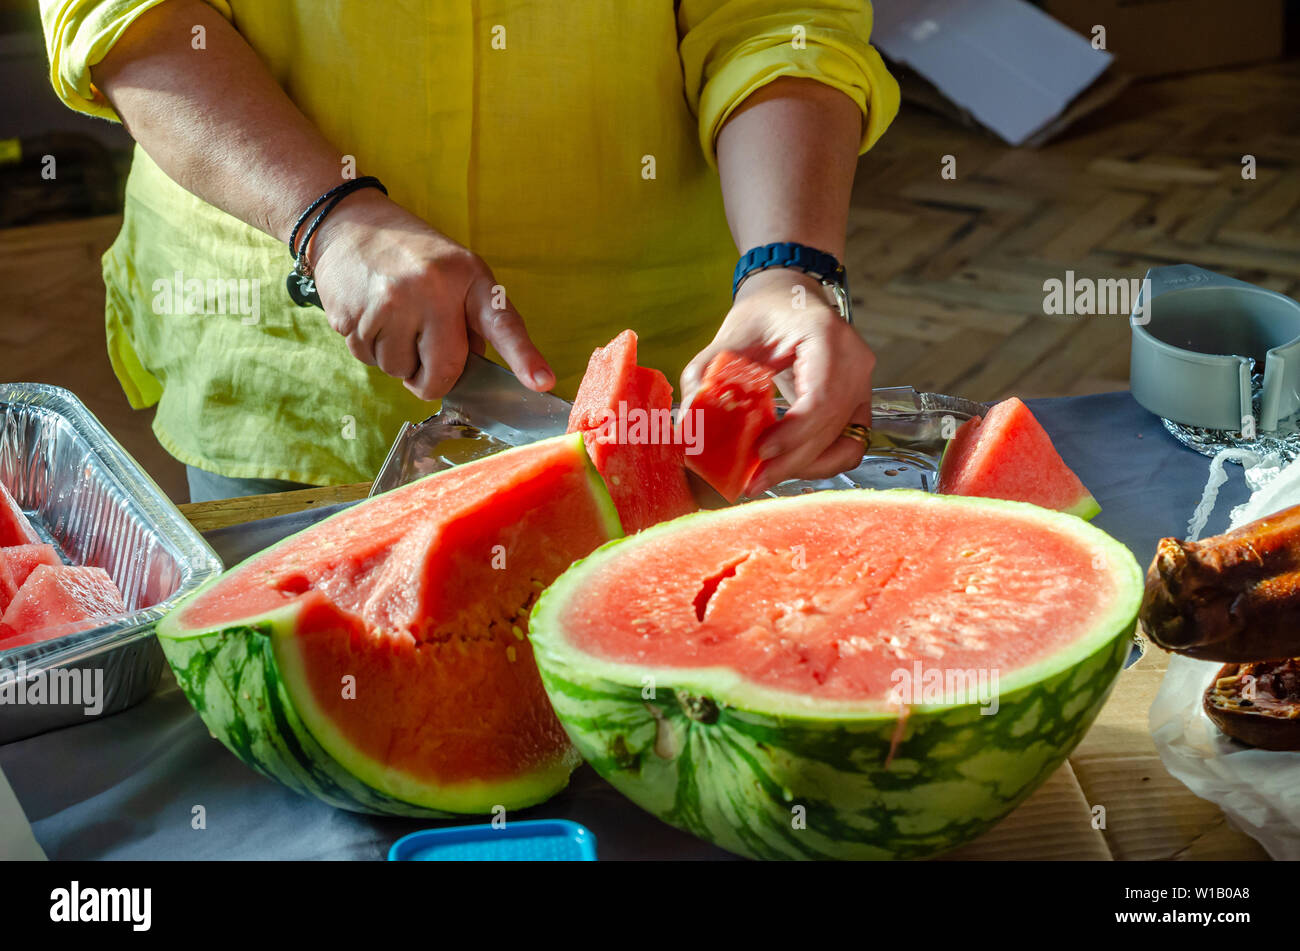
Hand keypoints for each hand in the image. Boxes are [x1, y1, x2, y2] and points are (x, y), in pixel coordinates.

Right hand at [309, 190, 553, 399]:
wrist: (349, 224)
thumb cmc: (413, 256)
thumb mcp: (456, 274)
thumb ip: (472, 322)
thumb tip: (469, 372)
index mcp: (468, 278)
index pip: (501, 323)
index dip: (524, 356)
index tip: (542, 381)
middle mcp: (431, 289)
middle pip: (443, 372)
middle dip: (434, 380)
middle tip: (425, 354)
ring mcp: (389, 303)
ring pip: (400, 371)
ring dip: (398, 360)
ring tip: (393, 319)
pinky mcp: (353, 315)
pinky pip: (368, 360)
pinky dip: (371, 349)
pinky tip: (371, 317)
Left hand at [681, 268, 874, 494]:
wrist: (789, 301)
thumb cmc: (764, 314)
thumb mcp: (729, 337)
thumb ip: (705, 374)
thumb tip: (690, 422)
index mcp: (825, 336)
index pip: (821, 397)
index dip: (794, 433)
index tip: (760, 453)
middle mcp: (854, 361)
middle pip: (831, 426)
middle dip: (791, 461)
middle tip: (753, 481)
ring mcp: (862, 383)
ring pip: (845, 444)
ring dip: (807, 467)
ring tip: (766, 477)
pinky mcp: (858, 403)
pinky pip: (849, 445)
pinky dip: (821, 462)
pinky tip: (789, 466)